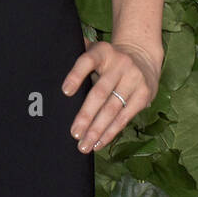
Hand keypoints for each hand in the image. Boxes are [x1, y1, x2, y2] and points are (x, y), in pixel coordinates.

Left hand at [62, 39, 161, 153]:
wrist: (143, 58)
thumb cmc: (109, 60)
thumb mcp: (96, 52)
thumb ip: (79, 58)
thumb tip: (54, 62)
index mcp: (103, 51)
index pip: (87, 61)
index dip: (76, 76)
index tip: (65, 92)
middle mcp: (120, 63)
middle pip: (100, 93)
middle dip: (86, 115)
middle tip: (74, 133)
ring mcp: (134, 79)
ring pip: (112, 109)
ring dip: (97, 130)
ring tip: (84, 145)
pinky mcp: (144, 94)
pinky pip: (125, 117)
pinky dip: (110, 132)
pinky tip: (99, 142)